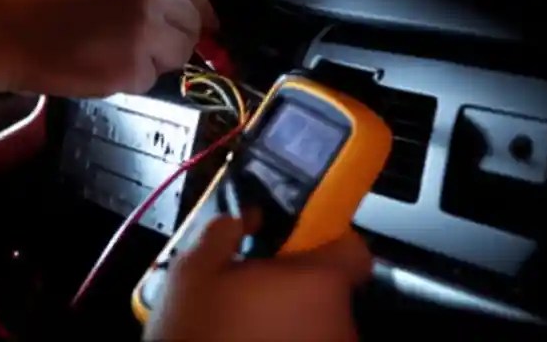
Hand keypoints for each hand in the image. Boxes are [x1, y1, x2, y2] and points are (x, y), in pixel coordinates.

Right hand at [0, 0, 217, 96]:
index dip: (195, 9)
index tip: (199, 24)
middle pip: (192, 22)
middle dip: (176, 38)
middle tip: (148, 48)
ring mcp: (144, 28)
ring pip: (176, 54)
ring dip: (154, 60)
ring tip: (111, 55)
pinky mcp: (131, 66)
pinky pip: (147, 79)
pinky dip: (128, 80)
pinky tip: (95, 67)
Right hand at [145, 215, 372, 341]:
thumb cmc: (198, 333)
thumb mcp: (193, 273)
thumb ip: (225, 232)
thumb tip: (244, 217)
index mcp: (319, 283)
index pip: (352, 249)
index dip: (325, 241)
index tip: (296, 245)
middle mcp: (341, 322)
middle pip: (330, 291)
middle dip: (299, 288)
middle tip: (257, 291)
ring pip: (319, 325)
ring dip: (295, 322)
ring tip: (252, 326)